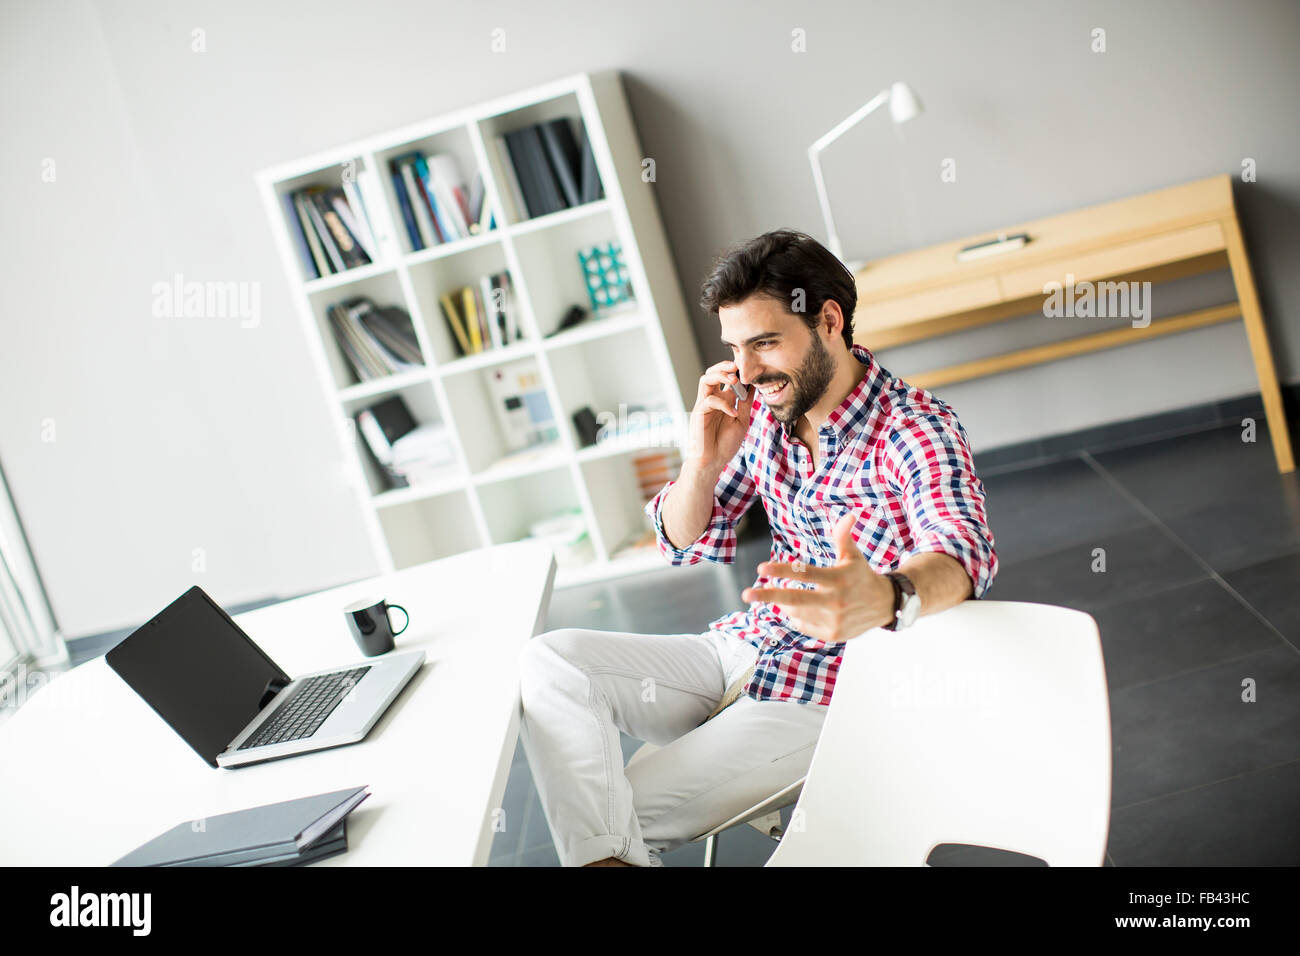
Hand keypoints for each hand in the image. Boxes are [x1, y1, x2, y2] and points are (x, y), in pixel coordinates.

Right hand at [685, 360, 751, 474]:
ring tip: (734, 379)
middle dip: (724, 366)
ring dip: (719, 375)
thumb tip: (754, 386)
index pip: (725, 377)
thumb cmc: (725, 443)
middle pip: (712, 373)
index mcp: (722, 400)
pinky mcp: (699, 413)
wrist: (713, 461)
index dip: (734, 370)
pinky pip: (709, 400)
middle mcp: (712, 400)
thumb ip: (746, 404)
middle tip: (737, 366)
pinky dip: (723, 404)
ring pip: (706, 380)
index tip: (749, 368)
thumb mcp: (742, 420)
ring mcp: (704, 405)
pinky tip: (733, 413)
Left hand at [741, 512, 895, 641]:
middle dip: (768, 595)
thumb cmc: (862, 575)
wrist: (885, 605)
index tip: (761, 568)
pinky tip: (797, 609)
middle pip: (795, 599)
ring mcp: (833, 621)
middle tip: (747, 593)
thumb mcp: (853, 556)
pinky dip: (795, 617)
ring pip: (796, 613)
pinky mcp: (832, 635)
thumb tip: (849, 515)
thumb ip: (844, 536)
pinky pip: (803, 626)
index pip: (805, 574)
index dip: (782, 570)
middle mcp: (835, 602)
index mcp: (838, 579)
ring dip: (782, 604)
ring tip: (779, 596)